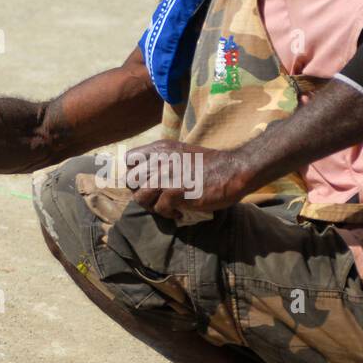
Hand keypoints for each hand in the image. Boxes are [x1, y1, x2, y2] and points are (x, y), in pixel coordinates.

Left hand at [123, 139, 252, 218]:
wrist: (233, 170)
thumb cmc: (209, 166)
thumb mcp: (180, 155)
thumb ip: (162, 162)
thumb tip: (145, 180)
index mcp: (160, 148)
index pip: (129, 160)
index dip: (134, 175)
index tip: (146, 183)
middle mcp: (160, 159)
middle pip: (130, 180)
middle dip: (141, 193)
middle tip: (157, 199)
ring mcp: (167, 174)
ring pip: (140, 197)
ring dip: (152, 206)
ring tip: (167, 207)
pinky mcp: (177, 191)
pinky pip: (159, 208)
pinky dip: (169, 214)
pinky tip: (180, 212)